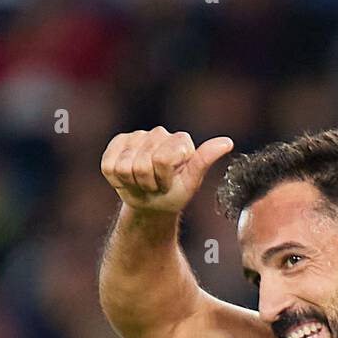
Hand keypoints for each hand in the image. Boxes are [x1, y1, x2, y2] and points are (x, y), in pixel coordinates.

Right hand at [101, 127, 233, 213]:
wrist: (153, 204)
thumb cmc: (174, 194)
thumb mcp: (191, 183)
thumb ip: (204, 160)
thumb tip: (228, 142)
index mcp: (180, 140)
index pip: (162, 160)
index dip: (163, 180)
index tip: (169, 184)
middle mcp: (158, 133)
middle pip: (142, 165)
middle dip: (149, 184)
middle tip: (156, 187)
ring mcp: (136, 136)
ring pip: (124, 167)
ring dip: (133, 183)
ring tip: (144, 183)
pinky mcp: (116, 143)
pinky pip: (110, 166)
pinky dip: (118, 181)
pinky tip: (128, 179)